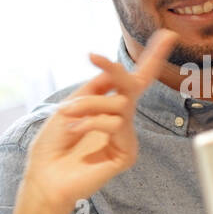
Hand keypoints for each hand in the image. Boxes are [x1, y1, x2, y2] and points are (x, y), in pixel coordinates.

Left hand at [22, 29, 176, 209]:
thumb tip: (115, 70)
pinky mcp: (127, 154)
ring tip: (68, 116)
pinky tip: (76, 132)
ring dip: (88, 105)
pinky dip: (92, 123)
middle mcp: (120, 120)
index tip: (167, 36)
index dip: (152, 58)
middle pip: (131, 85)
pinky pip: (115, 124)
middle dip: (114, 70)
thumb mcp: (69, 107)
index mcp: (107, 107)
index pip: (133, 81)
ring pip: (118, 104)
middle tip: (93, 57)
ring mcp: (125, 137)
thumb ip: (94, 89)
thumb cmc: (52, 145)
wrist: (44, 178)